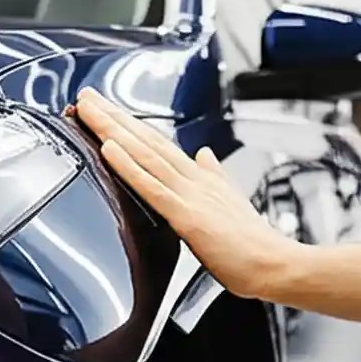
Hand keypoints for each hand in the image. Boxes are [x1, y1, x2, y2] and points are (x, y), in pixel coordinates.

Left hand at [71, 87, 299, 300]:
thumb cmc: (254, 244)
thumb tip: (205, 155)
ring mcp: (189, 195)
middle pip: (146, 140)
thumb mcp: (231, 202)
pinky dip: (128, 166)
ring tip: (89, 110)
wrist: (275, 264)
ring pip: (144, 155)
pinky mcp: (186, 216)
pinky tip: (108, 149)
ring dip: (113, 130)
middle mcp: (193, 178)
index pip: (158, 144)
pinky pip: (151, 187)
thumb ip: (215, 176)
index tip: (107, 109)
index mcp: (201, 177)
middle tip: (85, 97)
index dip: (131, 125)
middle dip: (114, 117)